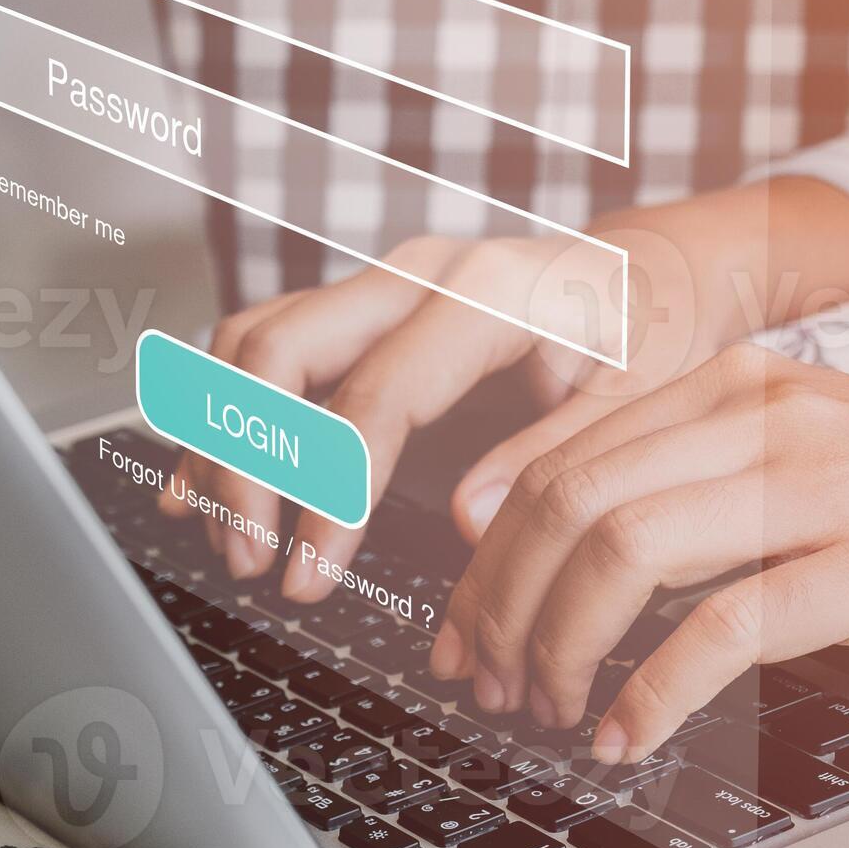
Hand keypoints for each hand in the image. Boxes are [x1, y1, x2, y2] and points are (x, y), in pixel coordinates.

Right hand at [162, 180, 848, 597]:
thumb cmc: (648, 334)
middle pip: (279, 353)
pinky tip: (199, 486)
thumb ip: (550, 456)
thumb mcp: (635, 397)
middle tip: (253, 559)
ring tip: (228, 538)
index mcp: (483, 292)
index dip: (330, 494)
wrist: (650, 275)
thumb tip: (468, 523)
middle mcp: (414, 273)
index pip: (374, 398)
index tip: (310, 574)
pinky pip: (264, 348)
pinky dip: (221, 415)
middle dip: (246, 465)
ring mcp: (377, 285)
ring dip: (221, 443)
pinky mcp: (360, 311)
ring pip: (253, 343)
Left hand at [428, 344, 848, 760]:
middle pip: (569, 502)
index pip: (563, 455)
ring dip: (558, 644)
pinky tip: (626, 736)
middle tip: (483, 682)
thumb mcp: (810, 456)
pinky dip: (653, 691)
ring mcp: (819, 486)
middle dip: (499, 604)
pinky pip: (724, 627)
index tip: (457, 624)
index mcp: (735, 384)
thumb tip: (578, 560)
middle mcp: (763, 417)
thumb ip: (702, 483)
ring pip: (624, 551)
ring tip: (543, 711)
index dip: (486, 550)